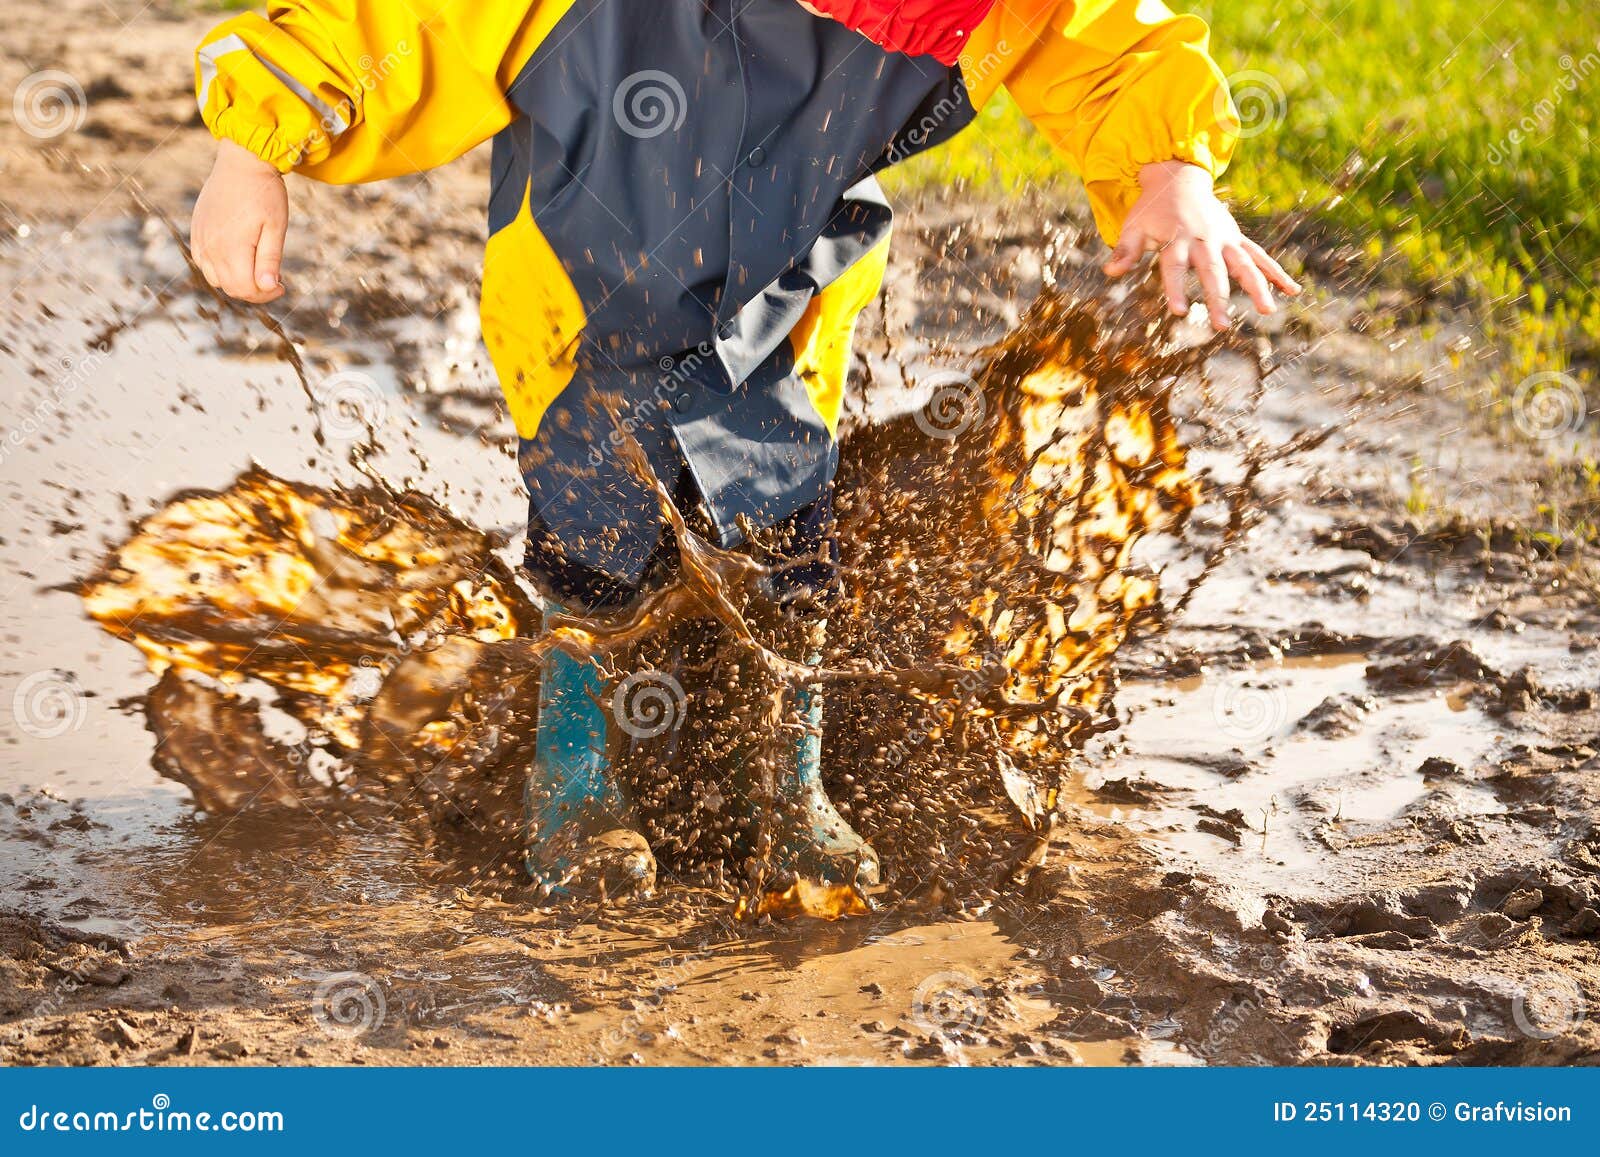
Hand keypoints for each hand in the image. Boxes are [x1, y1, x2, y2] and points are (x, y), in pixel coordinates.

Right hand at [190, 139, 288, 303]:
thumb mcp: (275, 227)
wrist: (241, 162)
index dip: (266, 295)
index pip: (245, 289)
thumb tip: (267, 287)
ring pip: (216, 279)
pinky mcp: (196, 231)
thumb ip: (270, 260)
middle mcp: (211, 246)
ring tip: (257, 268)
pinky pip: (204, 263)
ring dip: (237, 281)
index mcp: (231, 247)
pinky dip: (221, 269)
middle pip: (231, 288)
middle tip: (274, 280)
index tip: (283, 286)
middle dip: (255, 291)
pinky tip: (239, 258)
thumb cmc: (264, 193)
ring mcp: (200, 239)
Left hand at [1103, 160, 1300, 330]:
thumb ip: (1126, 250)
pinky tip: (1292, 291)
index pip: (1174, 268)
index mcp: (1176, 239)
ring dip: (1257, 287)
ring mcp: (1224, 238)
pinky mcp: (1236, 238)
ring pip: (1244, 265)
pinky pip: (1259, 256)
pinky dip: (1276, 272)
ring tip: (1267, 312)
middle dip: (1218, 299)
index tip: (1177, 311)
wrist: (1178, 178)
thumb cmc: (1151, 209)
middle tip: (1222, 326)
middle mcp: (1204, 240)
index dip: (1175, 288)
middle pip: (1213, 272)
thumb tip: (1110, 271)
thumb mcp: (1133, 227)